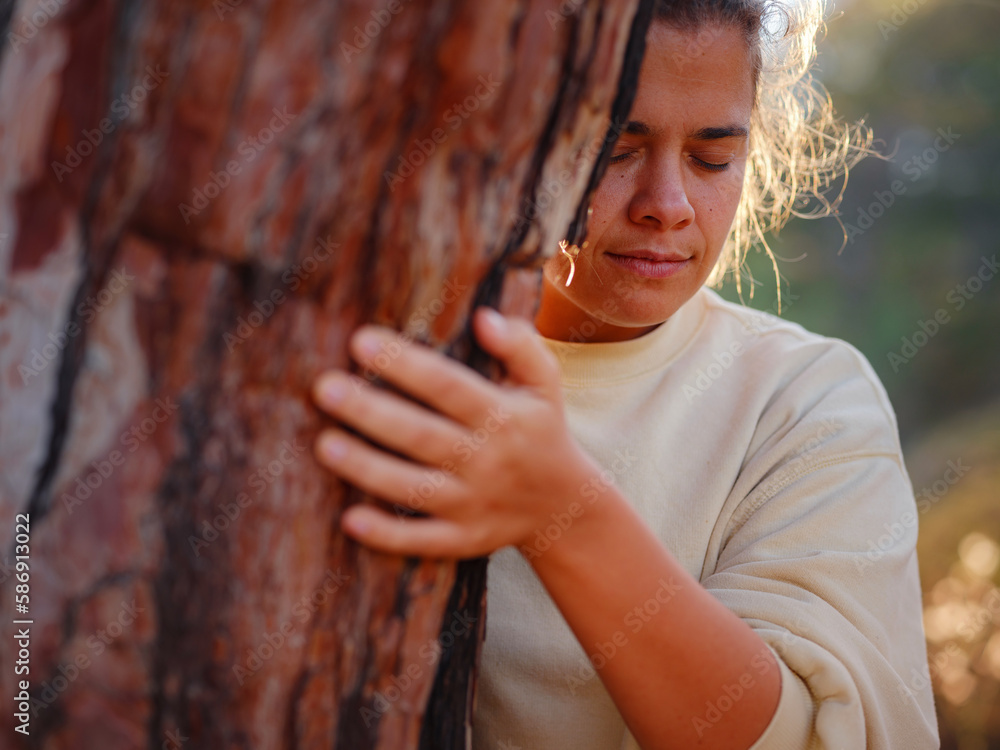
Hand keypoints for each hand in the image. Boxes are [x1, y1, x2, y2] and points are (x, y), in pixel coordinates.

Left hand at [311, 307, 596, 558]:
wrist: (564, 506)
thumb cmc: (541, 429)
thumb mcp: (544, 384)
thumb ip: (520, 345)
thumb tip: (482, 317)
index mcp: (502, 416)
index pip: (448, 386)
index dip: (404, 365)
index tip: (360, 341)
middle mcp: (487, 461)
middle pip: (422, 436)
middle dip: (371, 412)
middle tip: (325, 388)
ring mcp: (473, 504)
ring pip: (415, 489)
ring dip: (368, 469)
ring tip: (324, 445)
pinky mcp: (464, 539)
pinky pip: (422, 540)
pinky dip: (387, 534)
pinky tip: (350, 519)